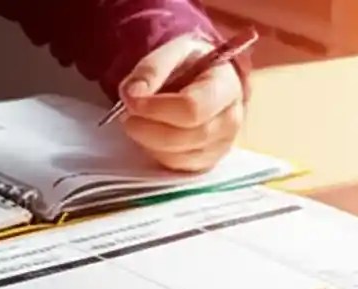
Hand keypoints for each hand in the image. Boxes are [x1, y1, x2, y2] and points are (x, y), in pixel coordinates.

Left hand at [118, 34, 244, 172]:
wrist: (206, 79)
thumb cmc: (191, 65)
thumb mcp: (173, 51)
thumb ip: (152, 68)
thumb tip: (132, 94)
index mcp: (226, 86)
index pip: (192, 108)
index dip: (156, 108)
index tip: (131, 100)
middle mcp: (230, 120)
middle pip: (187, 137)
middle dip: (148, 128)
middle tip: (127, 114)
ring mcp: (221, 145)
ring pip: (179, 156)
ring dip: (148, 142)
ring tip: (136, 122)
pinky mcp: (208, 162)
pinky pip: (177, 167)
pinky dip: (156, 154)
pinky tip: (149, 136)